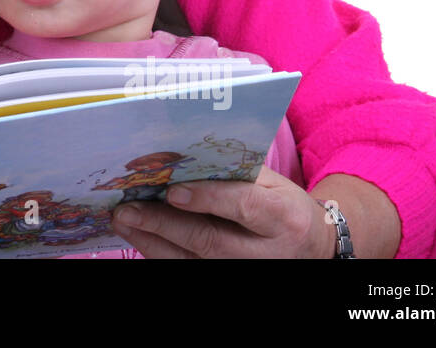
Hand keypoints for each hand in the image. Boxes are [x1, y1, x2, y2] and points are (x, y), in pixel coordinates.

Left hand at [110, 166, 336, 257]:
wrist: (312, 248)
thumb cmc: (283, 206)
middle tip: (128, 210)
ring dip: (152, 241)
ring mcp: (246, 271)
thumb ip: (235, 172)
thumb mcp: (273, 184)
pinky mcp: (228, 277)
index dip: (207, 199)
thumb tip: (183, 157)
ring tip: (123, 222)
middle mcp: (266, 252)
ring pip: (194, 260)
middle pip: (210, 241)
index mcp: (282, 218)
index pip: (243, 207)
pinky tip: (138, 236)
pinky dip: (161, 252)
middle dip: (164, 225)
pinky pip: (189, 268)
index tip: (172, 191)